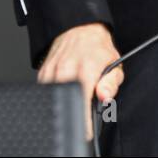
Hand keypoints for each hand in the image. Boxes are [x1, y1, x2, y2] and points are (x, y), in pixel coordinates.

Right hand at [36, 21, 123, 141]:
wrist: (81, 28)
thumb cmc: (98, 48)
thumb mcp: (114, 65)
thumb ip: (111, 84)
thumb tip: (104, 98)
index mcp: (87, 69)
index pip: (81, 102)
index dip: (83, 120)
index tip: (86, 130)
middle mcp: (67, 69)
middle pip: (66, 101)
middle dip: (75, 109)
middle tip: (83, 106)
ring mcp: (53, 70)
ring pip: (54, 96)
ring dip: (64, 99)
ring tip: (75, 92)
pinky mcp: (43, 71)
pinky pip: (45, 89)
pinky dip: (54, 93)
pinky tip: (64, 85)